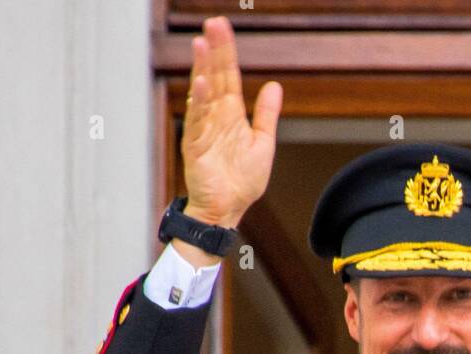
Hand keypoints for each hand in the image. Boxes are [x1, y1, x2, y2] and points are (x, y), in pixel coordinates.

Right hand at [181, 14, 282, 226]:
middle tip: (213, 24)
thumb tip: (274, 86)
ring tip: (201, 44)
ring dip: (202, 68)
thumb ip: (266, 115)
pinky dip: (198, 102)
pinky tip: (200, 84)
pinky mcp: (195, 146)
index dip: (227, 52)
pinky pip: (196, 121)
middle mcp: (215, 117)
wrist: (227, 211)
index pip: (229, 76)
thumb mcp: (263, 144)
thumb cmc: (242, 183)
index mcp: (231, 114)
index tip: (222, 27)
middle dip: (214, 50)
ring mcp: (204, 129)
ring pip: (202, 93)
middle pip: (214, 76)